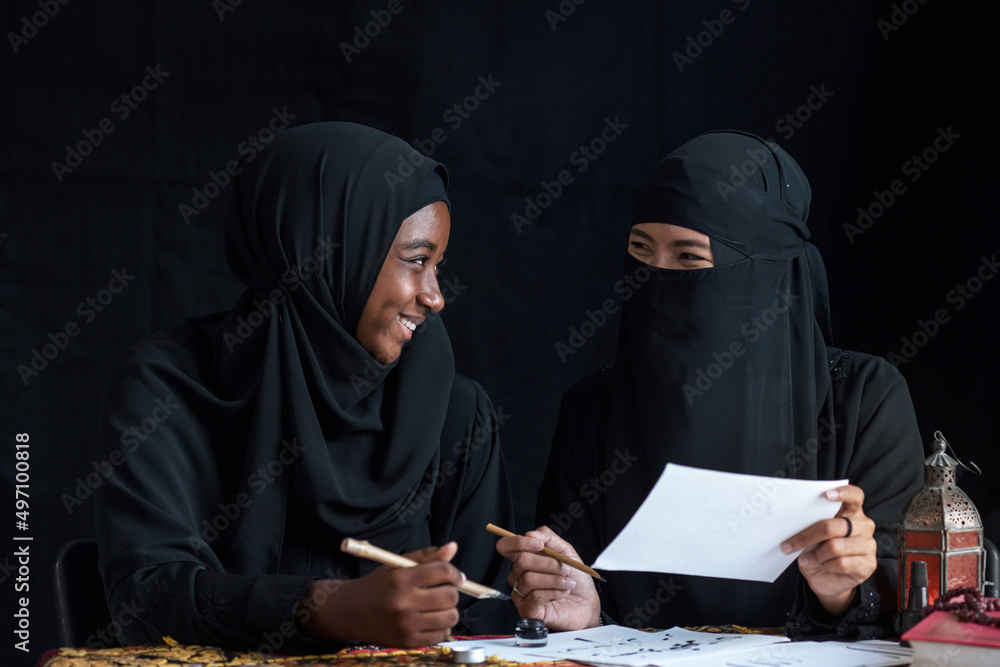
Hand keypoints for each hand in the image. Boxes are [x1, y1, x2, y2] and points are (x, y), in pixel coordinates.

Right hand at [299, 542, 464, 647]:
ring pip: (450, 617)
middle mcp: (404, 603)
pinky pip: (441, 635)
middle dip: (452, 591)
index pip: (442, 571)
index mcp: (401, 579)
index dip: (455, 573)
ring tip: (439, 606)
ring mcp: (406, 625)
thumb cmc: (378, 586)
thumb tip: (453, 547)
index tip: (456, 577)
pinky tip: (433, 619)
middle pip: (449, 596)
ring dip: (450, 610)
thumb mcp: (398, 566)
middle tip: (444, 590)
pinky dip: (443, 626)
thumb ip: (426, 557)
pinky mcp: (408, 642)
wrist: (350, 612)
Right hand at [495, 525, 600, 630]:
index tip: (540, 545)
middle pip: (521, 561)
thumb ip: (548, 538)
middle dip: (548, 563)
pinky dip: (554, 592)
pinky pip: (535, 596)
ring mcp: (521, 593)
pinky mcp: (527, 610)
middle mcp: (519, 574)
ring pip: (528, 579)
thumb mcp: (566, 551)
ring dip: (554, 579)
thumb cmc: (575, 577)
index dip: (518, 542)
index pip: (506, 546)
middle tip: (565, 568)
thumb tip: (530, 534)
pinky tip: (563, 593)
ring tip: (568, 582)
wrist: (587, 602)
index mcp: (526, 557)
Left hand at [780, 485, 876, 615]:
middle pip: (834, 526)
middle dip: (807, 536)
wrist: (826, 580)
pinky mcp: (868, 565)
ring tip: (806, 560)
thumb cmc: (819, 552)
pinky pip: (842, 563)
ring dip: (816, 555)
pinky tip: (822, 566)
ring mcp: (868, 545)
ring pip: (835, 547)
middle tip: (788, 545)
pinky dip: (826, 565)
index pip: (855, 496)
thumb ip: (811, 524)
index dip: (842, 493)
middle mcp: (863, 526)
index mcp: (851, 513)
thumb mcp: (812, 536)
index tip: (826, 494)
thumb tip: (794, 519)